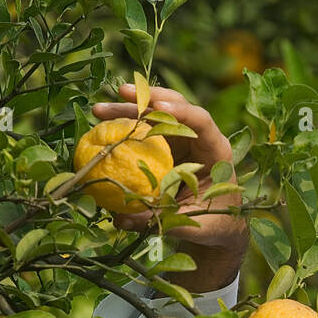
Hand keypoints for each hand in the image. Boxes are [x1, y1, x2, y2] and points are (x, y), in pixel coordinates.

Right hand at [92, 83, 247, 291]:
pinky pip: (145, 131)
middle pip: (174, 107)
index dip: (180, 111)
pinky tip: (103, 126)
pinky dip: (126, 126)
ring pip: (156, 114)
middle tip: (120, 93)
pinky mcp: (167, 147)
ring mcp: (182, 140)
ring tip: (99, 110)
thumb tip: (121, 220)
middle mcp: (199, 139)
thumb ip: (161, 219)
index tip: (157, 106)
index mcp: (216, 151)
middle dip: (148, 97)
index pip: (201, 121)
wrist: (218, 224)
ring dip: (128, 109)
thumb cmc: (213, 223)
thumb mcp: (190, 223)